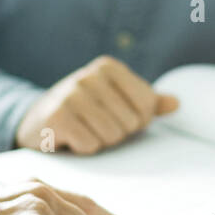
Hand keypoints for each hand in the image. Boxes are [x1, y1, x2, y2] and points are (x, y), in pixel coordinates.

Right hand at [16, 56, 177, 154]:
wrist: (38, 120)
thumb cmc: (87, 111)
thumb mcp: (117, 100)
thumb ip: (147, 102)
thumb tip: (176, 103)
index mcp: (108, 67)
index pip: (147, 104)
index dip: (138, 120)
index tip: (118, 116)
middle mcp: (89, 76)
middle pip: (130, 122)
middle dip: (118, 132)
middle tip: (97, 125)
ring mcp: (70, 95)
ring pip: (112, 135)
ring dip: (101, 141)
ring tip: (85, 130)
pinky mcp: (57, 117)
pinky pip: (90, 145)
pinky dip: (84, 148)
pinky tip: (71, 137)